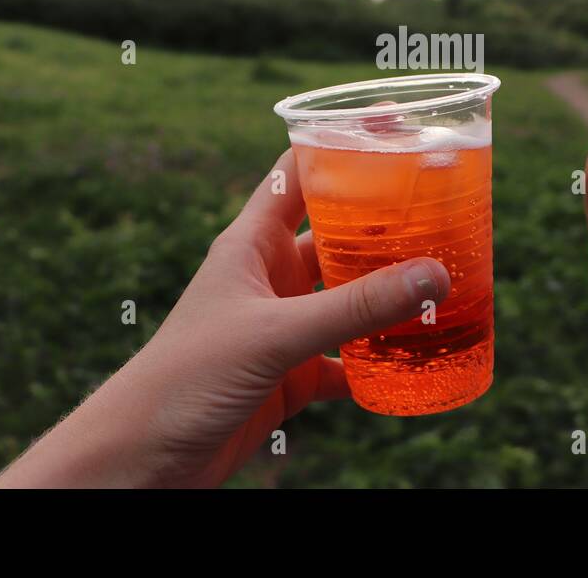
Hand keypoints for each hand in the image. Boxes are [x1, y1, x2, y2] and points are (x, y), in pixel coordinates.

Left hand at [0, 150, 449, 487]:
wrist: (139, 462)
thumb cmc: (182, 380)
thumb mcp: (275, 335)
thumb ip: (353, 308)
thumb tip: (434, 275)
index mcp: (252, 243)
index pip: (300, 174)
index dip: (342, 146)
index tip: (394, 126)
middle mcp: (270, 278)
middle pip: (338, 234)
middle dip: (387, 226)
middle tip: (446, 212)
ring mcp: (282, 328)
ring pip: (349, 298)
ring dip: (390, 294)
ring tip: (448, 281)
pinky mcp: (291, 376)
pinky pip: (348, 360)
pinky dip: (380, 360)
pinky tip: (416, 359)